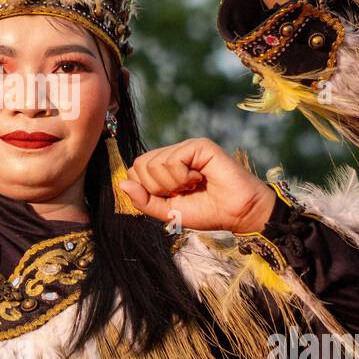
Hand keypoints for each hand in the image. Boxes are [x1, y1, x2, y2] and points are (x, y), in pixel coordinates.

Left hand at [119, 138, 275, 233]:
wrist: (237, 214)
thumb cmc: (206, 212)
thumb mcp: (168, 212)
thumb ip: (144, 200)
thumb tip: (122, 183)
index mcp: (164, 168)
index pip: (134, 171)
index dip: (148, 190)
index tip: (172, 198)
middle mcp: (173, 153)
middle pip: (140, 165)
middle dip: (159, 188)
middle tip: (183, 192)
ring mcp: (186, 147)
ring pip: (154, 163)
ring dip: (174, 184)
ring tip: (194, 185)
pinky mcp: (198, 145)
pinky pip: (172, 160)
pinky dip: (183, 177)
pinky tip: (199, 178)